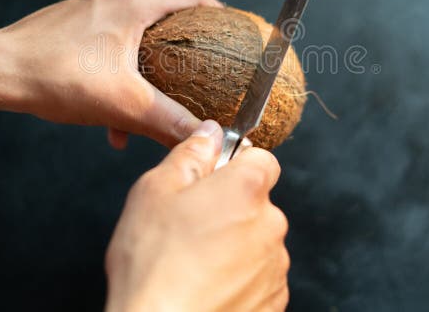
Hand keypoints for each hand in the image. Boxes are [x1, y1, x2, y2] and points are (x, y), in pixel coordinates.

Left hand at [0, 0, 221, 144]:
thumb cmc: (56, 76)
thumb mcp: (124, 104)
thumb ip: (169, 121)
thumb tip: (205, 136)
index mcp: (132, 3)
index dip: (217, 11)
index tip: (231, 30)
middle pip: (163, 13)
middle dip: (182, 45)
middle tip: (199, 66)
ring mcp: (88, 9)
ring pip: (132, 34)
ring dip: (145, 67)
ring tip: (147, 104)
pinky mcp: (68, 25)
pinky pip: (106, 44)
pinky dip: (117, 72)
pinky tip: (108, 111)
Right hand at [105, 120, 289, 311]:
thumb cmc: (153, 264)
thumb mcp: (155, 191)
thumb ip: (190, 154)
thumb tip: (211, 134)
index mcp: (247, 189)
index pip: (262, 160)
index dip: (235, 166)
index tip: (211, 179)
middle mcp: (272, 225)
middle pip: (258, 203)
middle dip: (230, 209)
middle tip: (189, 226)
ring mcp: (275, 268)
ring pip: (257, 242)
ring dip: (235, 246)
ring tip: (193, 264)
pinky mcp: (273, 302)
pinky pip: (259, 279)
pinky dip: (239, 281)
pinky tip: (207, 287)